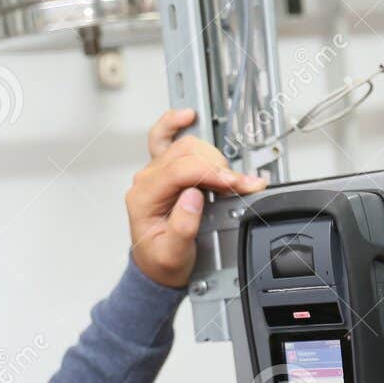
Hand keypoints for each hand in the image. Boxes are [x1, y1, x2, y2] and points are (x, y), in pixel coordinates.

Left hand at [126, 108, 266, 287]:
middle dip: (218, 167)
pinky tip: (188, 115)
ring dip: (214, 157)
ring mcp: (155, 172)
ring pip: (186, 146)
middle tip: (239, 186)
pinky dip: (176, 124)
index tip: (233, 184)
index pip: (180, 171)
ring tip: (232, 178)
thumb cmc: (162, 261)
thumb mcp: (173, 254)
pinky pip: (164, 137)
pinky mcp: (165, 170)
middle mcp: (147, 180)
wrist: (156, 267)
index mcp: (144, 198)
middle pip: (186, 154)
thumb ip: (182, 227)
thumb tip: (193, 197)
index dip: (211, 174)